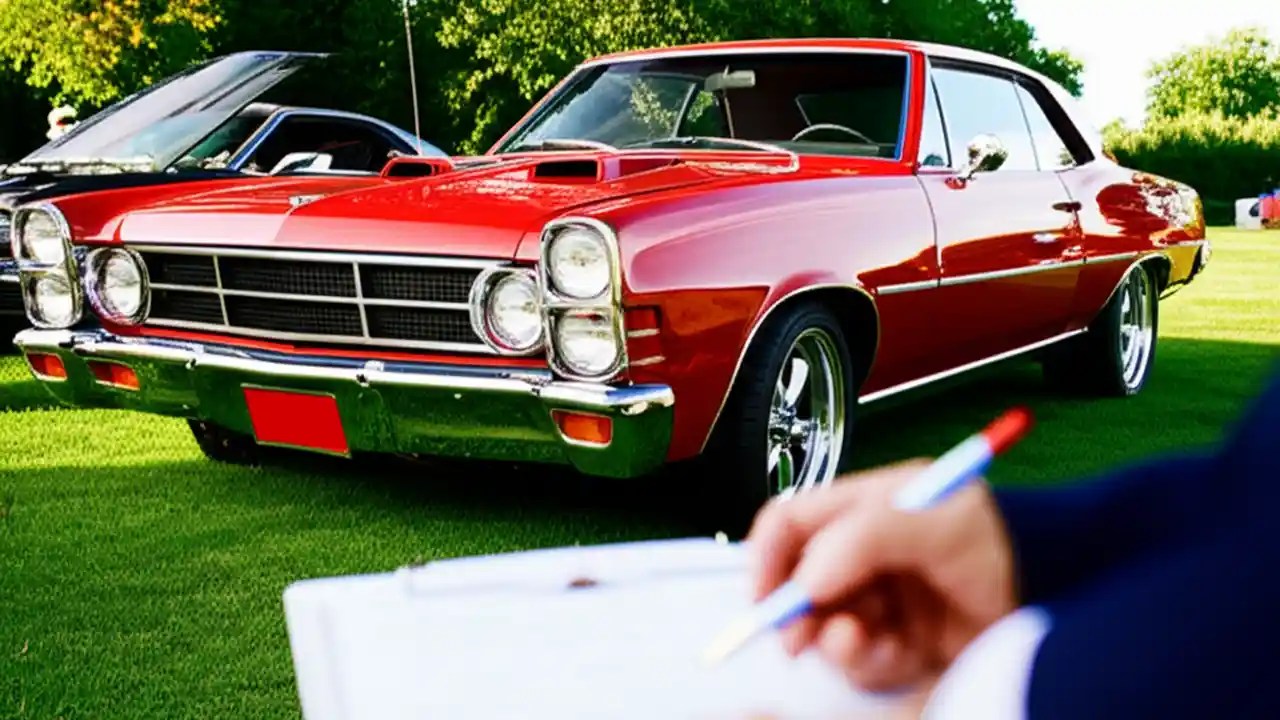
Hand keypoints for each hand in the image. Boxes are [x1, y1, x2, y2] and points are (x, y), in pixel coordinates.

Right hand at [746, 460, 1016, 692]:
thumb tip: (805, 580)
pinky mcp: (898, 640)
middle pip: (798, 579)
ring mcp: (880, 597)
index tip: (762, 595)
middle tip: (798, 638)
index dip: (766, 555)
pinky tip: (897, 653)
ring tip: (860, 642)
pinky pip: (859, 658)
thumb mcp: (933, 522)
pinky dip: (868, 661)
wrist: (1059, 595)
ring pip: (824, 624)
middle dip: (795, 610)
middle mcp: (865, 551)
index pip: (791, 521)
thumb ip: (862, 539)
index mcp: (865, 506)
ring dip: (835, 639)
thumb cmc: (1003, 541)